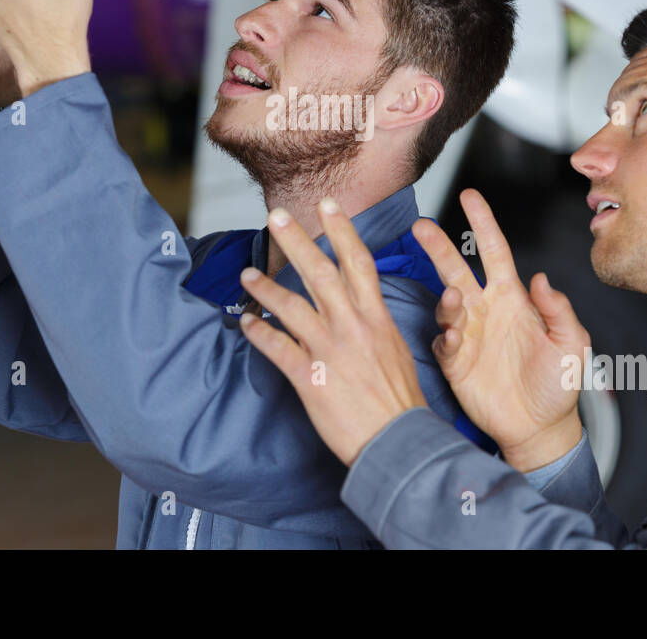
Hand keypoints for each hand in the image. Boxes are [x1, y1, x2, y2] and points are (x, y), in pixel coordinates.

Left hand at [238, 200, 427, 466]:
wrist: (398, 441)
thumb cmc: (400, 401)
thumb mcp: (396, 350)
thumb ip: (374, 324)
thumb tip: (359, 308)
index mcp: (376, 317)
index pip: (357, 262)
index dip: (342, 230)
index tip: (328, 205)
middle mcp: (352, 326)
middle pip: (320, 272)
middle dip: (296, 241)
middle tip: (275, 217)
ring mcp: (329, 350)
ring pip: (291, 306)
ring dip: (266, 288)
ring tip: (246, 276)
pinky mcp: (309, 377)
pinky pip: (278, 348)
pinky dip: (259, 333)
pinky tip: (246, 324)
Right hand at [412, 189, 588, 471]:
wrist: (540, 428)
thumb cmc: (558, 383)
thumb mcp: (572, 344)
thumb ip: (560, 310)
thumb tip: (541, 279)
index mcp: (512, 297)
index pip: (494, 251)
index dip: (482, 223)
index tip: (469, 196)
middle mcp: (485, 309)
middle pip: (456, 268)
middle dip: (438, 245)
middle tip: (421, 225)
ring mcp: (467, 333)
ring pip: (445, 300)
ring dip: (445, 295)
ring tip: (454, 299)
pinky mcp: (455, 360)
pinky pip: (443, 340)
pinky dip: (444, 333)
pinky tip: (452, 335)